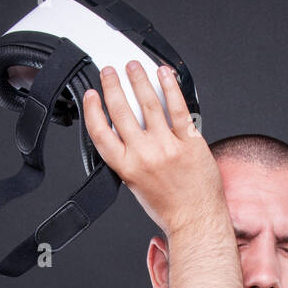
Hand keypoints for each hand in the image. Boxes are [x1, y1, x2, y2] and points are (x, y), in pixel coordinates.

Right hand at [82, 60, 225, 236]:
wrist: (196, 220)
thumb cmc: (168, 206)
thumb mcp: (136, 184)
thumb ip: (128, 158)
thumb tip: (125, 130)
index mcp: (126, 167)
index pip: (100, 132)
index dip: (93, 110)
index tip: (91, 95)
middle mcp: (145, 155)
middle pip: (122, 111)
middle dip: (113, 85)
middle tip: (110, 71)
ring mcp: (168, 147)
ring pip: (148, 104)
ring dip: (138, 80)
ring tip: (134, 67)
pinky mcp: (189, 142)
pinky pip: (178, 108)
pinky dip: (169, 87)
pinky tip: (164, 74)